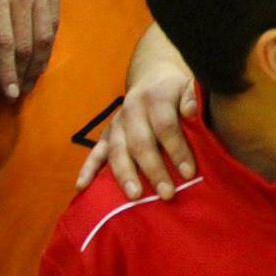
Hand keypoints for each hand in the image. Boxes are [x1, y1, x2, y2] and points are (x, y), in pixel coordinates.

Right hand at [74, 64, 197, 199]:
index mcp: (155, 98)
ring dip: (125, 175)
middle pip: (141, 143)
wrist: (154, 78)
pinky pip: (95, 152)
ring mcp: (117, 123)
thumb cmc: (178, 91)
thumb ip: (193, 98)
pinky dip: (87, 169)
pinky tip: (82, 186)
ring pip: (118, 151)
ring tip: (135, 197)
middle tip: (167, 194)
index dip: (177, 150)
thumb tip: (190, 112)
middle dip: (154, 170)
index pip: (166, 127)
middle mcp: (132, 110)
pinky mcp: (106, 133)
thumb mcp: (190, 86)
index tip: (189, 173)